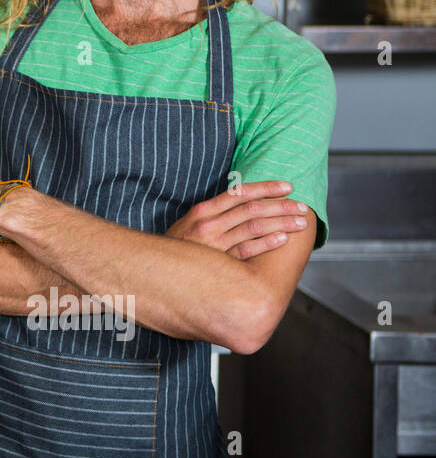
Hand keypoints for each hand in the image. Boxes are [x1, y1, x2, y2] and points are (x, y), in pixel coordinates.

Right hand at [166, 180, 310, 258]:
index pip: (240, 192)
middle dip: (281, 206)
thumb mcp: (191, 224)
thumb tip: (245, 203)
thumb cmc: (179, 247)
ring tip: (301, 222)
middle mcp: (209, 223)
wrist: (155, 270)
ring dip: (281, 223)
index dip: (266, 188)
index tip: (287, 186)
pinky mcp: (217, 262)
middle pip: (252, 208)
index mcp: (203, 210)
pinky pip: (246, 250)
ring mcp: (213, 243)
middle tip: (302, 206)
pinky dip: (266, 243)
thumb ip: (215, 214)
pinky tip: (282, 239)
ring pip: (254, 227)